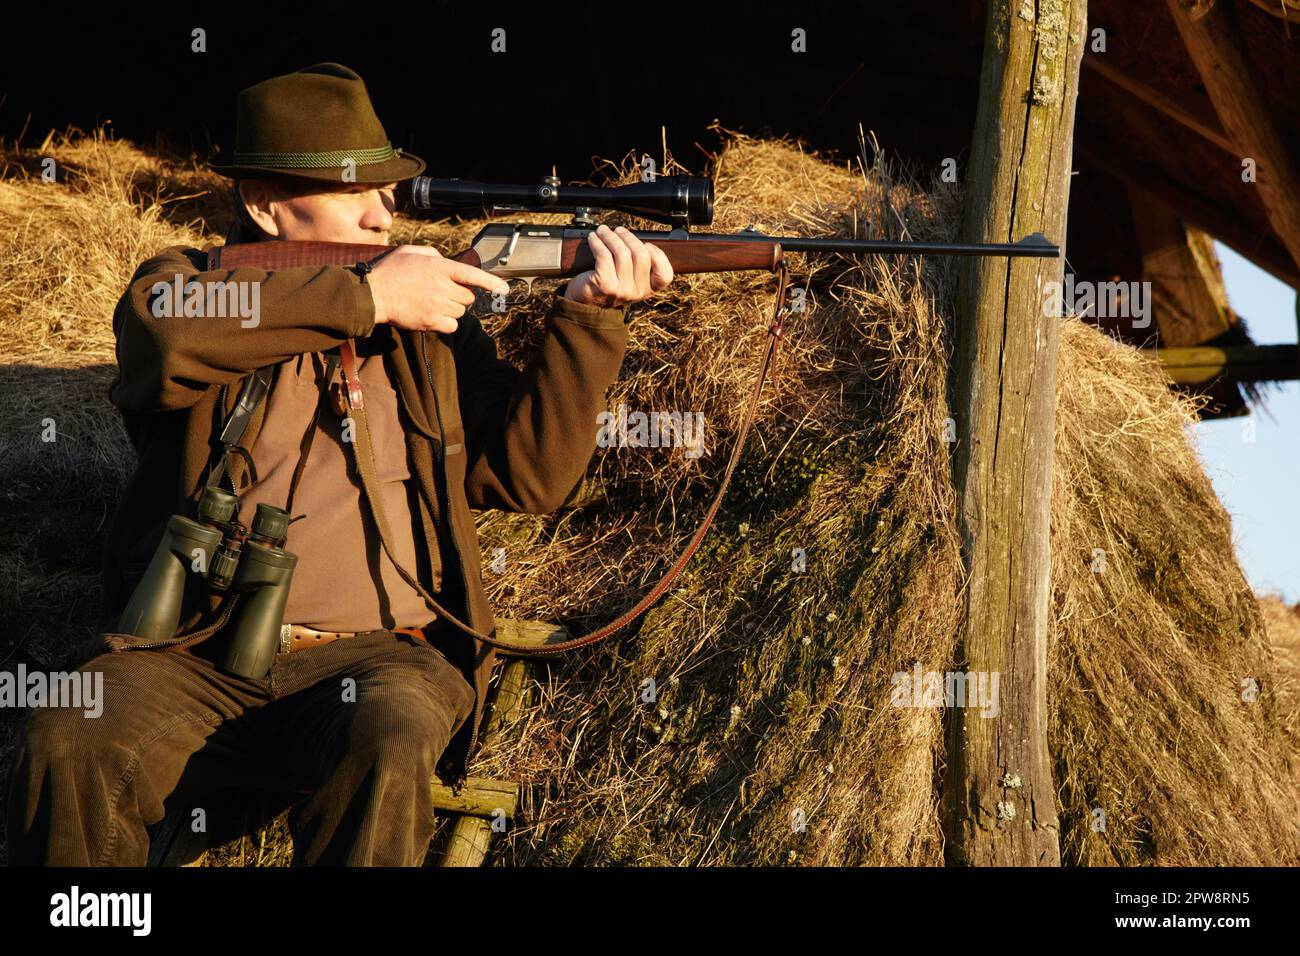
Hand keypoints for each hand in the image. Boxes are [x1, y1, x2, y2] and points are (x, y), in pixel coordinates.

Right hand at [367, 244, 509, 333]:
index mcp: (439, 267)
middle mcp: (442, 286)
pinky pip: (452, 326)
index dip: (490, 282)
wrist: (373, 294)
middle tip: (443, 293)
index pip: (472, 275)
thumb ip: (433, 254)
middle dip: (461, 296)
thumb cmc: (390, 271)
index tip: (504, 289)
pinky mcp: (431, 322)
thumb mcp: (411, 251)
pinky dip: (447, 323)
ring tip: (433, 303)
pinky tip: (434, 316)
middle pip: (468, 297)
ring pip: (461, 312)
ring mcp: (438, 306)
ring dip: (453, 309)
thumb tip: (445, 261)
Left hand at [563, 224, 673, 307]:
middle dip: (628, 237)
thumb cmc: (606, 286)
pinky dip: (597, 242)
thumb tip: (634, 238)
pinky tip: (593, 238)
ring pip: (622, 252)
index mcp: (647, 290)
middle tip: (617, 230)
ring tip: (603, 231)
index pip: (665, 275)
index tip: (647, 244)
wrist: (583, 306)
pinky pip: (604, 255)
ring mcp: (622, 289)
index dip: (659, 255)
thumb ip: (637, 265)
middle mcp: (637, 292)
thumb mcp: (627, 280)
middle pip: (641, 255)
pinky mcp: (605, 284)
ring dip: (610, 237)